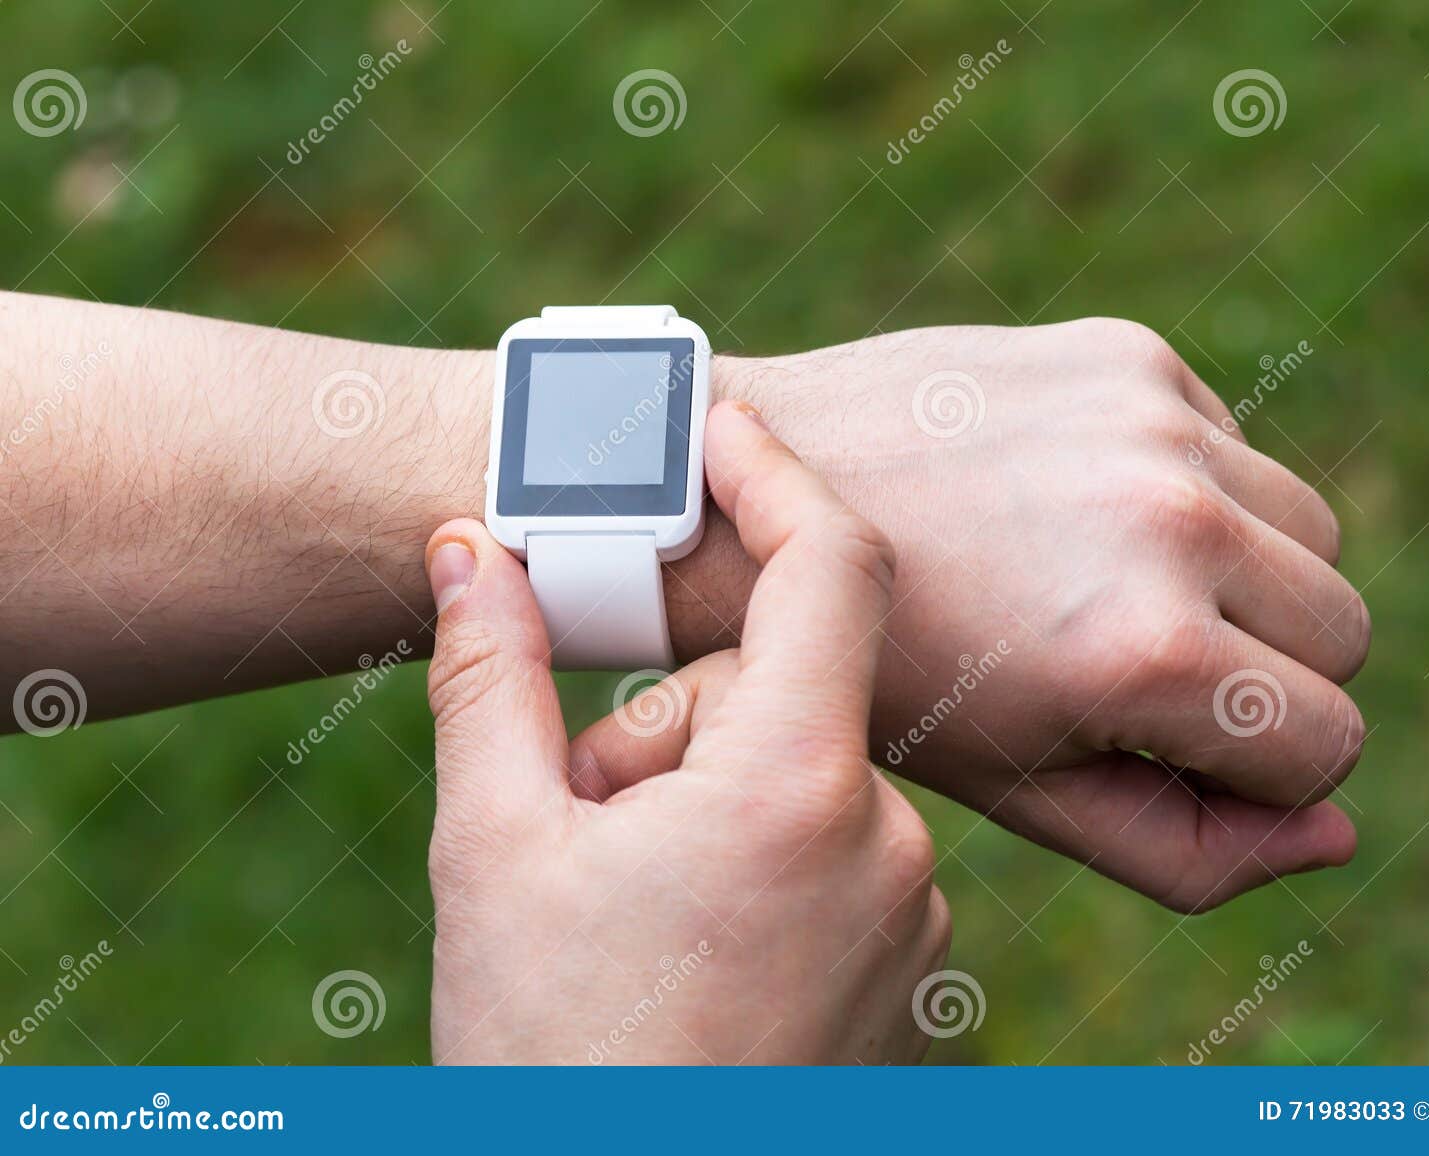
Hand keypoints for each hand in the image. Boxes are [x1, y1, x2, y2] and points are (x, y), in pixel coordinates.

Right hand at [424, 401, 949, 1064]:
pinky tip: (686, 942)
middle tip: (583, 829)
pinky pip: (829, 845)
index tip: (717, 424)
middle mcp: (884, 839)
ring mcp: (907, 907)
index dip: (771, 475)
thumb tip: (470, 545)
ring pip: (795, 772)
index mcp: (796, 787)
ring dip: (706, 798)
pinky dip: (757, 856)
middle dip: (670, 727)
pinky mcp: (907, 958)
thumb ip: (492, 675)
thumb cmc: (551, 1048)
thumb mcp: (494, 846)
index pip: (830, 566)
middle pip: (774, 690)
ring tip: (626, 908)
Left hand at [685, 319, 1370, 911]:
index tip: (1159, 748)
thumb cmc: (885, 673)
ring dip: (1246, 577)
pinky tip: (1074, 508)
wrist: (752, 498)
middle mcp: (1172, 519)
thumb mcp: (1018, 790)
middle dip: (1266, 673)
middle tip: (1138, 671)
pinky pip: (1237, 447)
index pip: (1327, 745)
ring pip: (1310, 530)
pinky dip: (1192, 490)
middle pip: (1344, 630)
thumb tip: (1336, 835)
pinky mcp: (1130, 353)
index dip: (1254, 771)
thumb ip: (1187, 849)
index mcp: (1143, 649)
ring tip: (1111, 589)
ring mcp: (1153, 421)